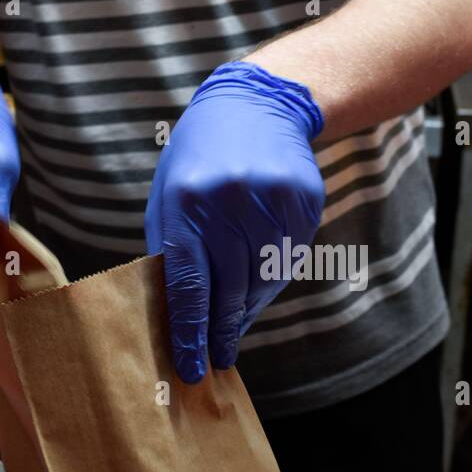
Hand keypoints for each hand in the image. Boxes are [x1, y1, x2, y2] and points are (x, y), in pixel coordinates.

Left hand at [145, 61, 324, 382]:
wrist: (257, 104)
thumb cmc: (200, 158)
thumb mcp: (170, 193)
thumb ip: (170, 249)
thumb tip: (178, 316)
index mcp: (185, 200)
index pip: (188, 284)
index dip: (190, 332)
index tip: (193, 367)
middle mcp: (229, 200)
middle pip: (228, 289)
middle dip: (220, 330)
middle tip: (216, 359)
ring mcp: (270, 200)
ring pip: (261, 281)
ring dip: (247, 309)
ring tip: (234, 324)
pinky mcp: (302, 202)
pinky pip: (287, 260)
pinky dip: (271, 280)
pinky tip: (258, 283)